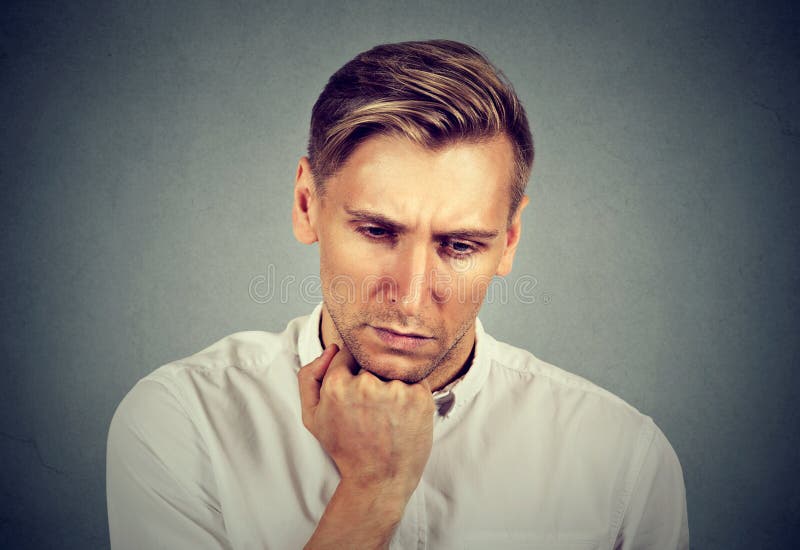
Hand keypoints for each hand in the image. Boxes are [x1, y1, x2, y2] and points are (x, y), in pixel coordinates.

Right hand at [298, 344, 434, 500]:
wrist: (379, 480)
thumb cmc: (345, 448)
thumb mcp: (312, 416)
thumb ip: (310, 376)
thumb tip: (332, 348)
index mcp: (336, 384)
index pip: (347, 352)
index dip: (352, 371)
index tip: (356, 390)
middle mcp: (366, 384)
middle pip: (371, 358)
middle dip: (372, 374)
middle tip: (373, 405)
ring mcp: (395, 389)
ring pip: (393, 367)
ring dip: (392, 382)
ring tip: (388, 412)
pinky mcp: (420, 396)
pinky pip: (416, 378)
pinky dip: (412, 390)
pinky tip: (403, 412)